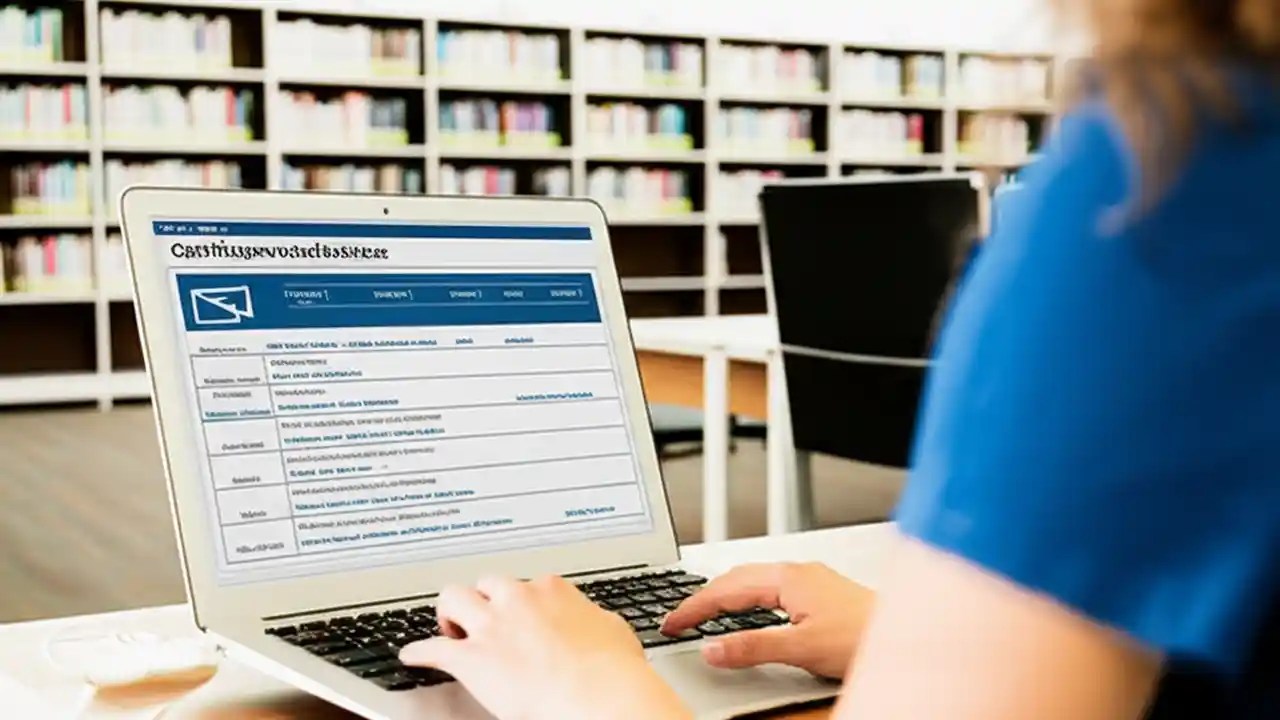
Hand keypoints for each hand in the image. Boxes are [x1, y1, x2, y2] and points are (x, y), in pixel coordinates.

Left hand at [399, 575, 691, 719]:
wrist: (597, 694)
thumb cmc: (611, 669)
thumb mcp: (612, 629)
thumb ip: (592, 619)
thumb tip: (595, 622)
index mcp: (551, 591)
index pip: (529, 584)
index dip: (523, 600)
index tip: (522, 611)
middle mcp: (517, 600)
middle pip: (488, 584)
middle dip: (484, 599)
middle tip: (484, 615)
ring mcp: (492, 627)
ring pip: (453, 598)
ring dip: (450, 612)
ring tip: (449, 625)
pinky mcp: (472, 659)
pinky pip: (433, 649)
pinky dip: (420, 653)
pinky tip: (414, 656)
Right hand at [662, 563, 874, 678]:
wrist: (909, 634)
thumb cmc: (863, 635)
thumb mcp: (800, 648)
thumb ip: (752, 648)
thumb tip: (712, 649)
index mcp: (786, 577)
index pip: (725, 590)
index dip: (694, 608)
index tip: (671, 624)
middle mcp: (796, 571)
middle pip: (735, 578)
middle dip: (703, 598)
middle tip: (678, 620)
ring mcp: (809, 578)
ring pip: (753, 580)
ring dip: (724, 595)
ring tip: (703, 613)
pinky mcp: (819, 590)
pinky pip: (769, 586)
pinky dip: (746, 598)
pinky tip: (748, 611)